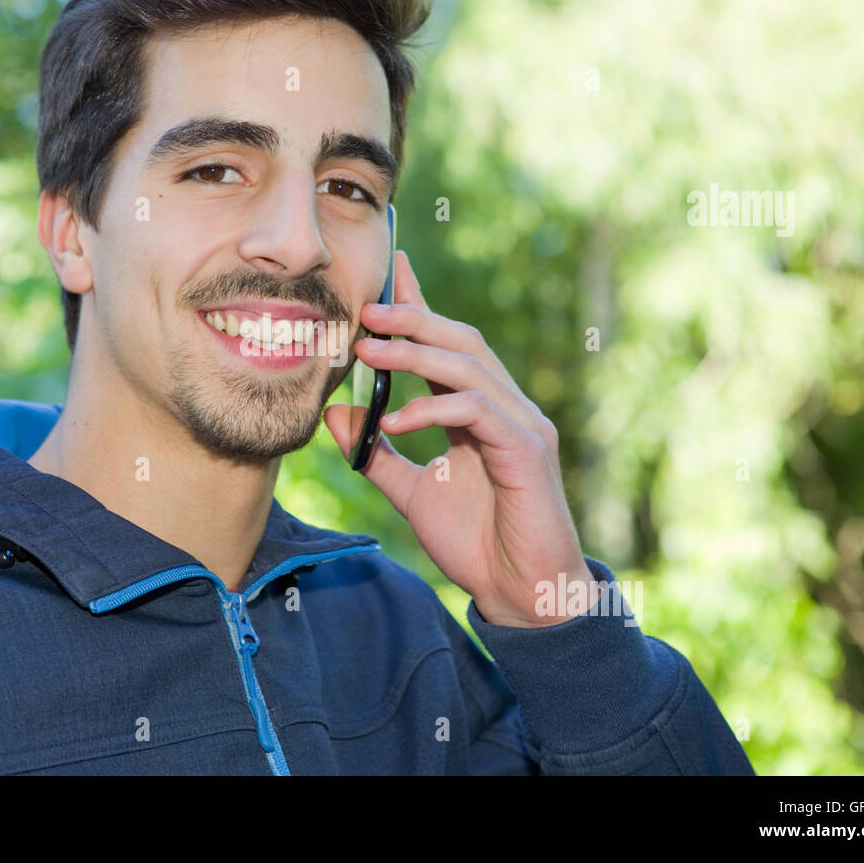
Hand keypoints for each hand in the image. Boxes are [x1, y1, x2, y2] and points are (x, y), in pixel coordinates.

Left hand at [324, 250, 599, 627]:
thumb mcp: (411, 491)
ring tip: (369, 349)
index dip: (420, 305)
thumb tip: (336, 412)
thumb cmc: (477, 542)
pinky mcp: (527, 450)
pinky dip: (434, 408)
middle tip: (366, 308)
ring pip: (469, 367)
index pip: (448, 345)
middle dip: (414, 318)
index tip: (390, 269)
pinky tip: (398, 417)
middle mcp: (506, 407)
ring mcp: (521, 425)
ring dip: (415, 353)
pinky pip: (477, 412)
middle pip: (461, 341)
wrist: (521, 593)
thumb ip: (376, 452)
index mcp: (480, 411)